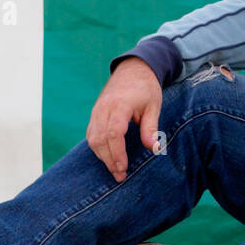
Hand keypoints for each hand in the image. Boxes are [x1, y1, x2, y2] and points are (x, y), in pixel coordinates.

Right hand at [87, 58, 162, 181]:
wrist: (133, 69)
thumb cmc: (146, 88)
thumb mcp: (153, 106)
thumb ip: (151, 128)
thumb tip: (153, 148)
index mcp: (120, 105)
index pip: (113, 133)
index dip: (117, 152)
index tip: (123, 167)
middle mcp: (104, 108)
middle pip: (100, 139)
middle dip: (109, 159)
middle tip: (120, 175)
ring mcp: (97, 110)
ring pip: (92, 138)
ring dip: (102, 156)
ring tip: (115, 170)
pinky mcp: (95, 114)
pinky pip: (91, 133)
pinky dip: (97, 147)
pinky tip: (108, 157)